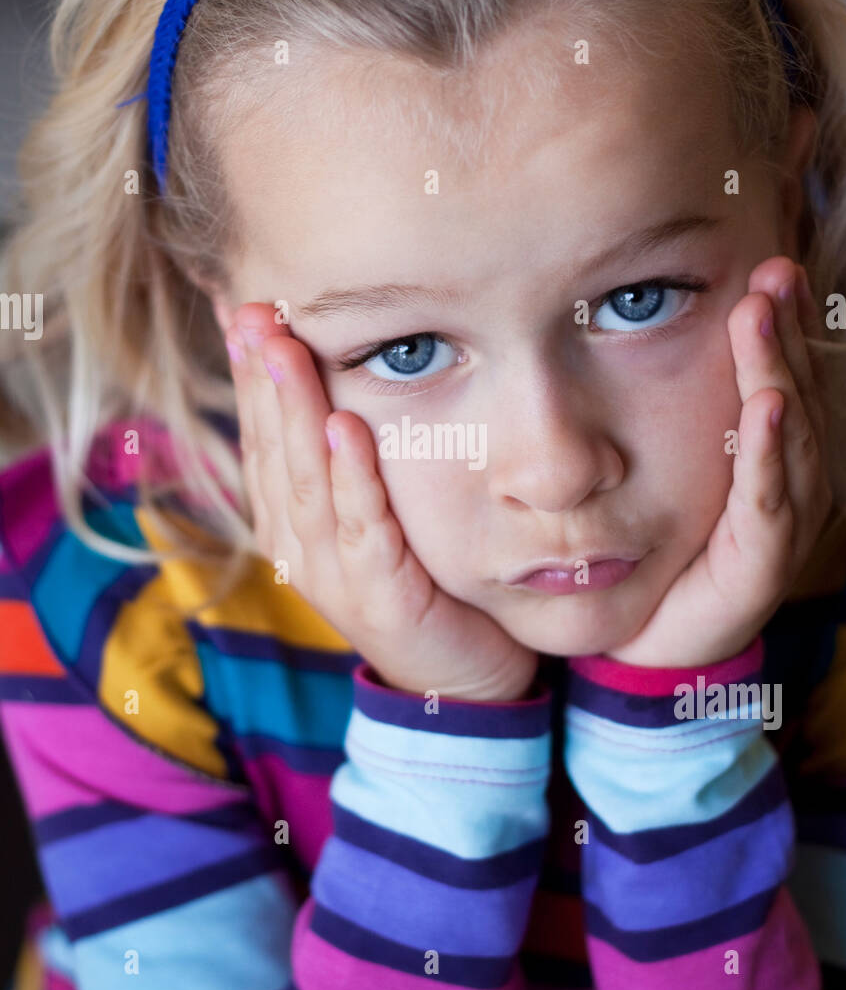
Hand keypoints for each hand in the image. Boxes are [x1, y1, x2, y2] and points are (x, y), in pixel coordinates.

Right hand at [217, 300, 538, 702]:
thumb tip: (338, 384)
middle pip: (273, 449)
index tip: (240, 309)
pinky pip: (362, 527)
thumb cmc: (422, 584)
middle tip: (252, 309)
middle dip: (261, 376)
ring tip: (284, 349)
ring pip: (305, 480)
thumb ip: (348, 464)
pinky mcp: (377, 596)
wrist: (460, 679)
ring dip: (293, 411)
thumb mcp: (373, 518)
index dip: (248, 374)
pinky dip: (352, 477)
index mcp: (291, 523)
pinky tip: (344, 427)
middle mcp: (298, 546)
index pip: (261, 436)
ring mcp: (332, 574)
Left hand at [604, 256, 833, 669]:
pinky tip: (763, 406)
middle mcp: (786, 480)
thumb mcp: (664, 469)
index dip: (778, 324)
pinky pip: (766, 499)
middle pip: (791, 392)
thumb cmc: (660, 548)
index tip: (765, 268)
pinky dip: (766, 452)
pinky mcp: (761, 561)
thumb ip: (661, 412)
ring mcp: (781, 521)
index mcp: (765, 455)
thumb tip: (619, 328)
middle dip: (782, 331)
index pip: (778, 376)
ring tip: (762, 317)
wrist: (651, 638)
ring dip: (775, 372)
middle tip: (771, 271)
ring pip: (785, 435)